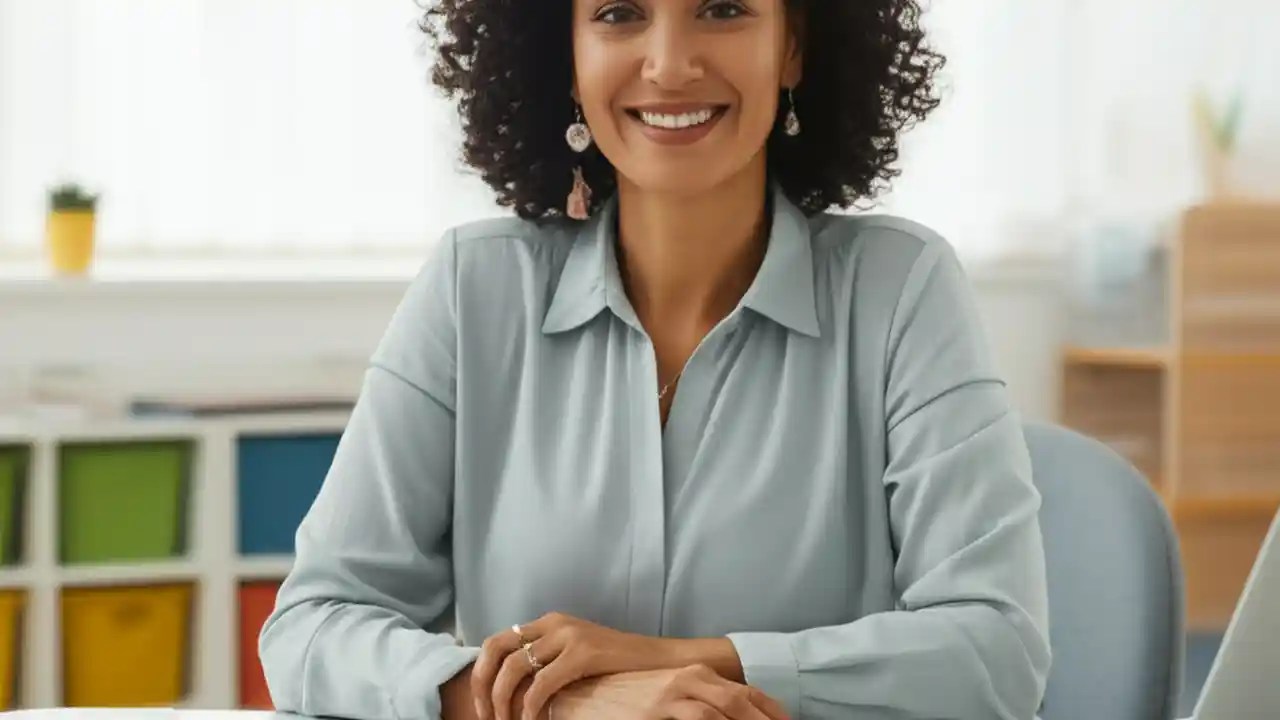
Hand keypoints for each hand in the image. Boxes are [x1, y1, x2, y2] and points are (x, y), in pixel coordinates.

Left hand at [471, 612, 671, 719]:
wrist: (657, 660)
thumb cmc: (615, 666)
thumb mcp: (573, 656)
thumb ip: (546, 661)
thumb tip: (508, 690)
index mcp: (548, 622)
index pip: (496, 641)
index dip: (480, 673)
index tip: (481, 705)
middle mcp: (554, 623)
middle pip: (496, 649)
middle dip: (483, 686)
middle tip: (486, 717)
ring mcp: (568, 635)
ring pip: (514, 668)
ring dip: (503, 701)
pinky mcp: (583, 653)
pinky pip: (542, 683)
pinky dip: (530, 706)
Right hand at [551, 666, 789, 719]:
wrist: (580, 695)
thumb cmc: (621, 702)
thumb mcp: (665, 700)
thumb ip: (694, 705)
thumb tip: (724, 715)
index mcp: (695, 674)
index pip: (748, 692)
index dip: (773, 710)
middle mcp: (690, 678)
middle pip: (745, 699)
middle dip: (769, 718)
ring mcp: (675, 692)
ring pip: (729, 708)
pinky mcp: (658, 708)